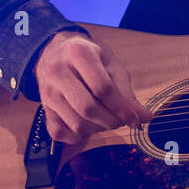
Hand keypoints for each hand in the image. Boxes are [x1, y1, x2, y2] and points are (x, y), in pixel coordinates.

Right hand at [33, 31, 152, 143]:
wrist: (55, 53)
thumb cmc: (90, 58)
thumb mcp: (111, 65)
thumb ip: (127, 92)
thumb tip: (146, 118)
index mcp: (78, 54)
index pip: (102, 88)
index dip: (122, 108)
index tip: (136, 119)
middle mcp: (57, 73)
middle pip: (88, 108)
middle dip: (111, 121)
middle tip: (122, 121)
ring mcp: (46, 93)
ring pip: (76, 124)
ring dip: (98, 129)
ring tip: (107, 119)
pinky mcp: (43, 109)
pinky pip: (61, 133)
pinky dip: (79, 135)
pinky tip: (89, 124)